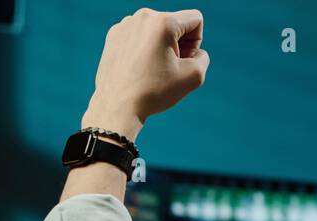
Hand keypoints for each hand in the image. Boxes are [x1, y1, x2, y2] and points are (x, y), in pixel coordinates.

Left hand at [82, 8, 209, 138]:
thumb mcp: (193, 76)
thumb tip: (194, 50)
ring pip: (155, 29)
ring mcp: (124, 25)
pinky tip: (137, 68)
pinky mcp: (113, 36)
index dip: (195, 43)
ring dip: (159, 45)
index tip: (182, 62)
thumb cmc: (154, 93)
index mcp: (163, 22)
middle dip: (177, 44)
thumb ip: (203, 57)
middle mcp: (143, 16)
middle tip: (166, 68)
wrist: (116, 108)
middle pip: (174, 23)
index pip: (195, 20)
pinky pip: (138, 35)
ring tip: (150, 69)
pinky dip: (142, 48)